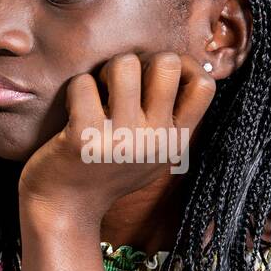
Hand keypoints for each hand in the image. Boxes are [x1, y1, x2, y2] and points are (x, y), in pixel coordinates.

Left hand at [18, 51, 215, 225]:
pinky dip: (76, 90)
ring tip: (98, 93)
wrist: (65, 209)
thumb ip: (170, 120)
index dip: (183, 65)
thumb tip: (182, 65)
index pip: (205, 86)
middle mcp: (154, 140)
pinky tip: (75, 111)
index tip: (158, 74)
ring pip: (124, 64)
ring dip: (106, 70)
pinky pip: (84, 83)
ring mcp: (121, 139)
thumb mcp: (154, 154)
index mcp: (175, 141)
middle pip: (166, 63)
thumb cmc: (108, 172)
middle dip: (140, 61)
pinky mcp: (84, 138)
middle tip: (122, 83)